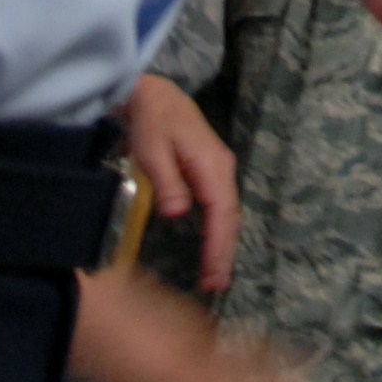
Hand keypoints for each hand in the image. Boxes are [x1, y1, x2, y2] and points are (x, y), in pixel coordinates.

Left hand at [123, 70, 237, 292]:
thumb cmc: (151, 121)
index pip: (221, 213)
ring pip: (227, 214)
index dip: (218, 247)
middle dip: (224, 253)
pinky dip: (218, 231)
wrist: (152, 94)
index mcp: (213, 165)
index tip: (213, 276)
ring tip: (215, 277)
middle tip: (216, 287)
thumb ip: (167, 182)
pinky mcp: (209, 172)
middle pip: (229, 217)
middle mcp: (222, 169)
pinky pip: (219, 208)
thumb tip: (179, 214)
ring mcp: (218, 170)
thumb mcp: (153, 150)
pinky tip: (211, 248)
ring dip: (222, 245)